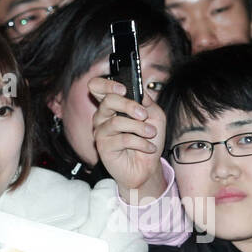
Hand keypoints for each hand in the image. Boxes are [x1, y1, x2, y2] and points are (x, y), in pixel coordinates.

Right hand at [89, 75, 165, 199]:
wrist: (147, 167)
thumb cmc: (148, 140)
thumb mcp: (155, 116)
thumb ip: (148, 102)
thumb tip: (141, 93)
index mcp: (113, 105)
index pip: (97, 86)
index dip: (107, 84)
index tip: (123, 89)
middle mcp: (103, 116)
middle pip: (108, 100)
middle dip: (129, 105)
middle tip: (144, 115)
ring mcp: (101, 131)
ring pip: (117, 122)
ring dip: (139, 128)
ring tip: (151, 133)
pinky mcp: (103, 147)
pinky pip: (122, 139)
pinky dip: (140, 143)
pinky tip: (149, 147)